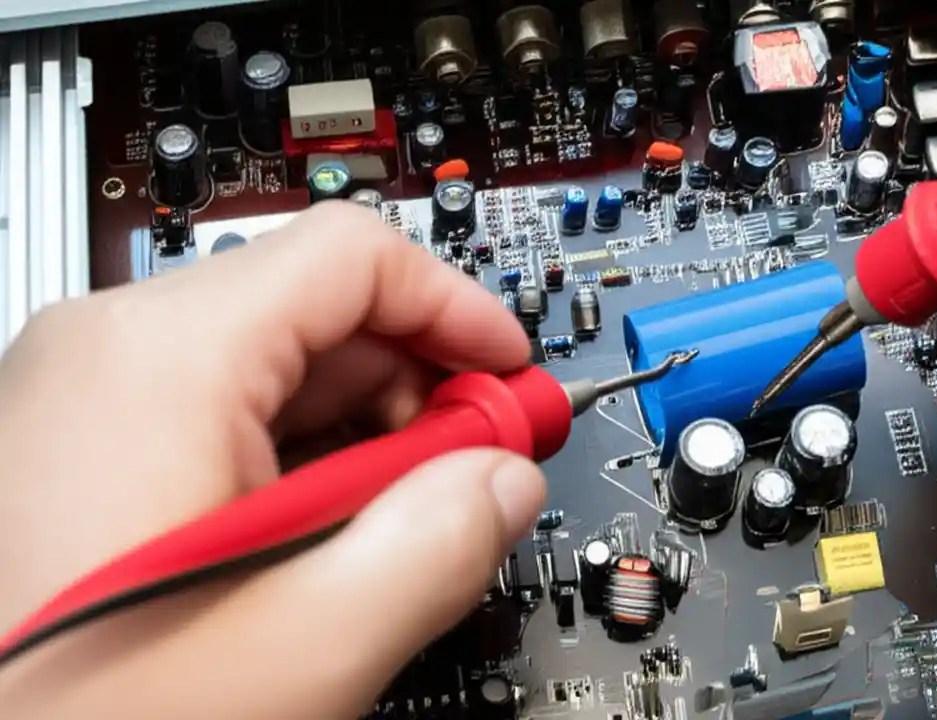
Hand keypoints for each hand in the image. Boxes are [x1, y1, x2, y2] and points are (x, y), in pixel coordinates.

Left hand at [0, 203, 545, 717]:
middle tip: (468, 478)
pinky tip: (312, 552)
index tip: (509, 378)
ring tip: (384, 539)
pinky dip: (296, 468)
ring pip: (274, 375)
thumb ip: (438, 547)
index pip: (352, 259)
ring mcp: (84, 404)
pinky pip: (221, 421)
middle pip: (318, 314)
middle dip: (417, 394)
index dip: (458, 311)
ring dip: (360, 444)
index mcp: (156, 362)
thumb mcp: (305, 647)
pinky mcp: (79, 455)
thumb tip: (501, 482)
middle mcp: (105, 356)